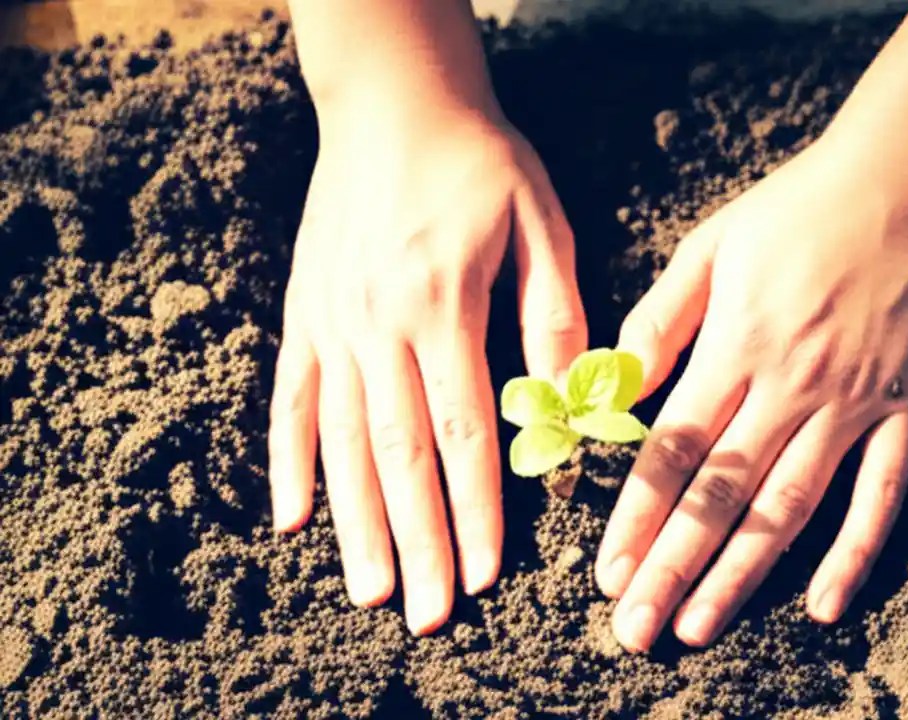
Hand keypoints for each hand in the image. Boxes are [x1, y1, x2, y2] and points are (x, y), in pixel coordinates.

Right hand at [268, 95, 585, 634]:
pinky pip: (289, 399)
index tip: (488, 573)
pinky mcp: (303, 313)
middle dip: (418, 542)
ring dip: (357, 523)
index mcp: (443, 306)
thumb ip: (554, 316)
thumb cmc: (479, 161)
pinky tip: (292, 517)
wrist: (392, 100)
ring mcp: (331, 322)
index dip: (477, 511)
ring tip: (368, 590)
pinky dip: (289, 462)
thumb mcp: (540, 223)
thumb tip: (570, 403)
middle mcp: (378, 324)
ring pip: (343, 441)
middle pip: (401, 454)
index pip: (465, 432)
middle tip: (429, 614)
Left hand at [595, 132, 907, 650]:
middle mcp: (789, 386)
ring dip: (740, 575)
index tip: (608, 574)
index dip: (635, 518)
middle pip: (719, 495)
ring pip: (787, 508)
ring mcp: (854, 404)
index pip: (670, 451)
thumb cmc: (803, 205)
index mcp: (734, 346)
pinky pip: (881, 496)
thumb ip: (658, 320)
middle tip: (636, 631)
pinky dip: (853, 554)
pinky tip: (824, 606)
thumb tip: (612, 387)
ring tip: (699, 629)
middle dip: (672, 567)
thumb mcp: (710, 244)